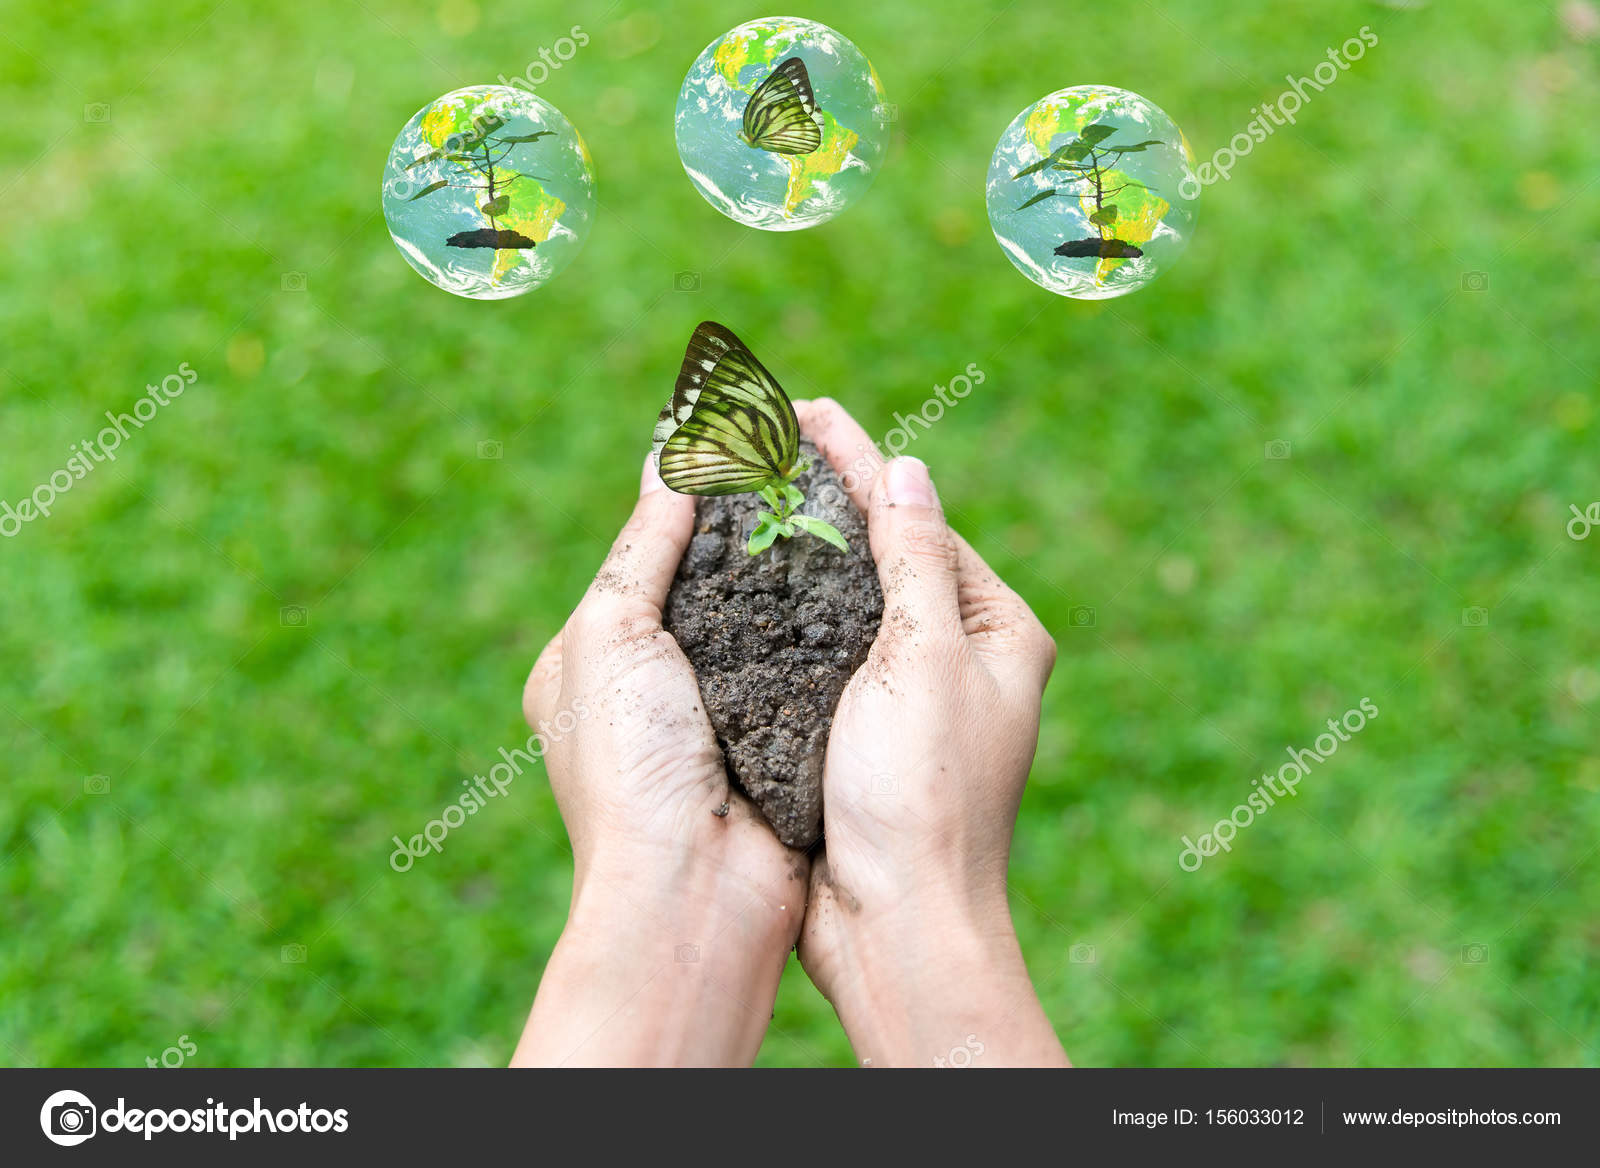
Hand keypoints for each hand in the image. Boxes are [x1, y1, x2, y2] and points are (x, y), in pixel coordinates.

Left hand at [511, 454, 805, 1066]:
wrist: (694, 892)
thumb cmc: (633, 764)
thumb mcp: (611, 637)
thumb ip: (642, 548)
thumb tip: (668, 460)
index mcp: (587, 664)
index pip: (641, 555)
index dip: (685, 497)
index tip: (732, 434)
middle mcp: (647, 692)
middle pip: (704, 586)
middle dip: (747, 531)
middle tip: (797, 461)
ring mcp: (713, 719)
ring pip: (759, 623)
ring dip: (790, 575)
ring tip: (835, 503)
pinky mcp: (774, 742)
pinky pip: (798, 667)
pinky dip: (819, 627)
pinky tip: (857, 577)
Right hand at [793, 399, 1068, 1066]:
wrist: (898, 924)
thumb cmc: (923, 795)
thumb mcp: (924, 660)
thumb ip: (915, 562)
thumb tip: (910, 471)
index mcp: (997, 630)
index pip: (919, 520)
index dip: (860, 461)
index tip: (806, 409)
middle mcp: (961, 658)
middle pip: (887, 552)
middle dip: (830, 496)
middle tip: (769, 438)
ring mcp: (912, 697)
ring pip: (854, 600)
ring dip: (806, 551)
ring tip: (750, 495)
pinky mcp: (866, 732)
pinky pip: (828, 651)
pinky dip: (792, 613)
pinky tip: (750, 587)